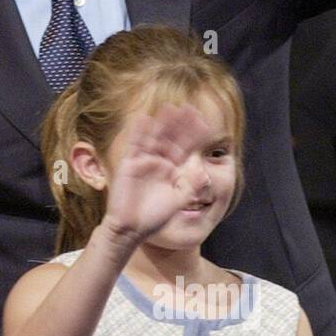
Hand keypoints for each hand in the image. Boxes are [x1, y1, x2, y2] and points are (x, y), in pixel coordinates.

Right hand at [99, 103, 213, 245]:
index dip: (195, 136)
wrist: (131, 228)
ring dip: (162, 123)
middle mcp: (160, 162)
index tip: (206, 123)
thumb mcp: (178, 200)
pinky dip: (139, 131)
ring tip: (170, 108)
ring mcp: (144, 161)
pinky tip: (145, 119)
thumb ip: (190, 184)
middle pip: (171, 138)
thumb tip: (205, 171)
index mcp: (173, 169)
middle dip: (180, 124)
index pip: (185, 148)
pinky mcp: (130, 163)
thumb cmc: (155, 217)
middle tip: (189, 109)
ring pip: (155, 137)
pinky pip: (135, 144)